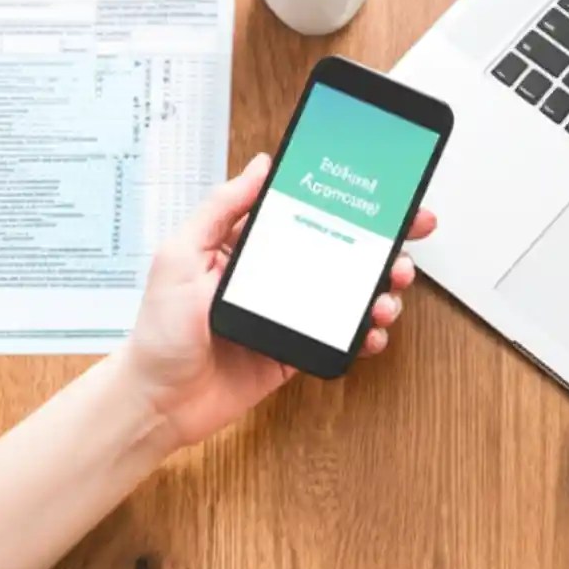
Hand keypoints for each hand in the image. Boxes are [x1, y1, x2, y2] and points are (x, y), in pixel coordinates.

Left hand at [119, 153, 437, 449]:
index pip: (307, 211)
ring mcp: (290, 311)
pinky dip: (367, 332)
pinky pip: (343, 334)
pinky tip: (373, 330)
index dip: (346, 201)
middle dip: (383, 240)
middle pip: (341, 247)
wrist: (158, 401)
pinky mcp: (299, 347)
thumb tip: (259, 166)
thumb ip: (220, 209)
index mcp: (248, 244)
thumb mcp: (180, 255)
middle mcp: (275, 274)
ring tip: (387, 293)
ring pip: (351, 291)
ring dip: (381, 288)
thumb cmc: (158, 330)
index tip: (382, 191)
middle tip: (410, 235)